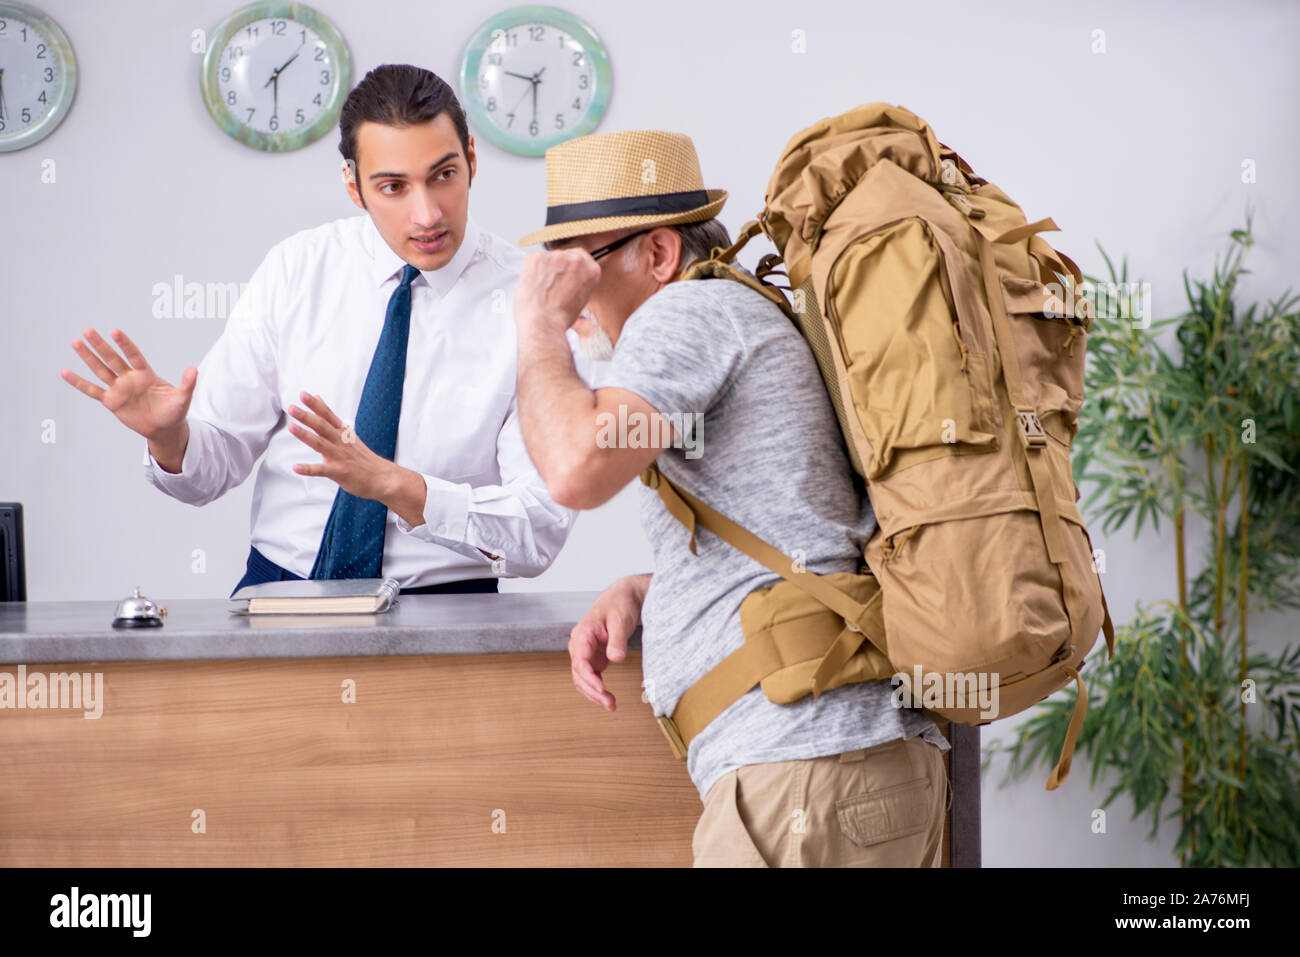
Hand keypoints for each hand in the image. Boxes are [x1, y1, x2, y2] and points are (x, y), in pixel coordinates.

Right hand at [60, 328, 195, 439]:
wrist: (164, 428)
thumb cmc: (174, 411)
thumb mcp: (183, 398)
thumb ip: (187, 384)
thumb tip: (194, 369)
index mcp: (146, 374)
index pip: (133, 355)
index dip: (125, 344)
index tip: (115, 332)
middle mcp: (129, 378)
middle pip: (112, 358)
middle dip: (100, 345)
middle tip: (88, 330)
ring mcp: (119, 388)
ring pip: (100, 370)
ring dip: (88, 357)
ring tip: (75, 342)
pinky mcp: (111, 401)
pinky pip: (92, 391)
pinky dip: (79, 382)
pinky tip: (65, 372)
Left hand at [287, 392, 392, 501]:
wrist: (382, 477)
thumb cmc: (363, 457)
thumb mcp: (348, 433)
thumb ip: (329, 418)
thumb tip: (318, 398)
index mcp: (343, 433)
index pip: (328, 415)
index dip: (315, 405)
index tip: (303, 395)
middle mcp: (341, 442)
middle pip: (322, 426)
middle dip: (307, 416)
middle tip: (292, 408)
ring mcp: (340, 457)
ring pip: (320, 444)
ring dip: (305, 435)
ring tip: (291, 427)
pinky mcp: (339, 472)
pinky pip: (322, 470)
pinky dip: (309, 469)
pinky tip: (296, 467)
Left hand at [515, 248, 600, 337]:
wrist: (543, 324)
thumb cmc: (559, 319)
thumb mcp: (580, 302)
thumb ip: (579, 285)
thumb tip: (571, 283)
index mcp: (591, 270)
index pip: (581, 258)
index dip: (570, 268)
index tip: (565, 274)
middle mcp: (576, 259)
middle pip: (564, 256)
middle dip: (556, 268)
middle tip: (550, 285)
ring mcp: (556, 256)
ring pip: (548, 258)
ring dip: (544, 270)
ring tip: (541, 289)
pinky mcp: (536, 258)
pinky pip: (533, 259)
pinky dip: (531, 271)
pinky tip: (533, 285)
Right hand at [568, 574, 648, 710]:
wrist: (625, 597)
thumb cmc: (621, 604)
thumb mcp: (621, 620)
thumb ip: (617, 640)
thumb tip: (616, 659)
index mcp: (582, 634)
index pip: (579, 661)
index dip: (589, 679)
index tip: (602, 690)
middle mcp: (579, 645)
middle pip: (578, 674)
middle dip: (592, 692)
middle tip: (610, 704)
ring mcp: (586, 652)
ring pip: (582, 679)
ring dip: (593, 694)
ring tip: (610, 705)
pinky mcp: (594, 657)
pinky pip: (591, 677)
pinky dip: (597, 689)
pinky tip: (608, 698)